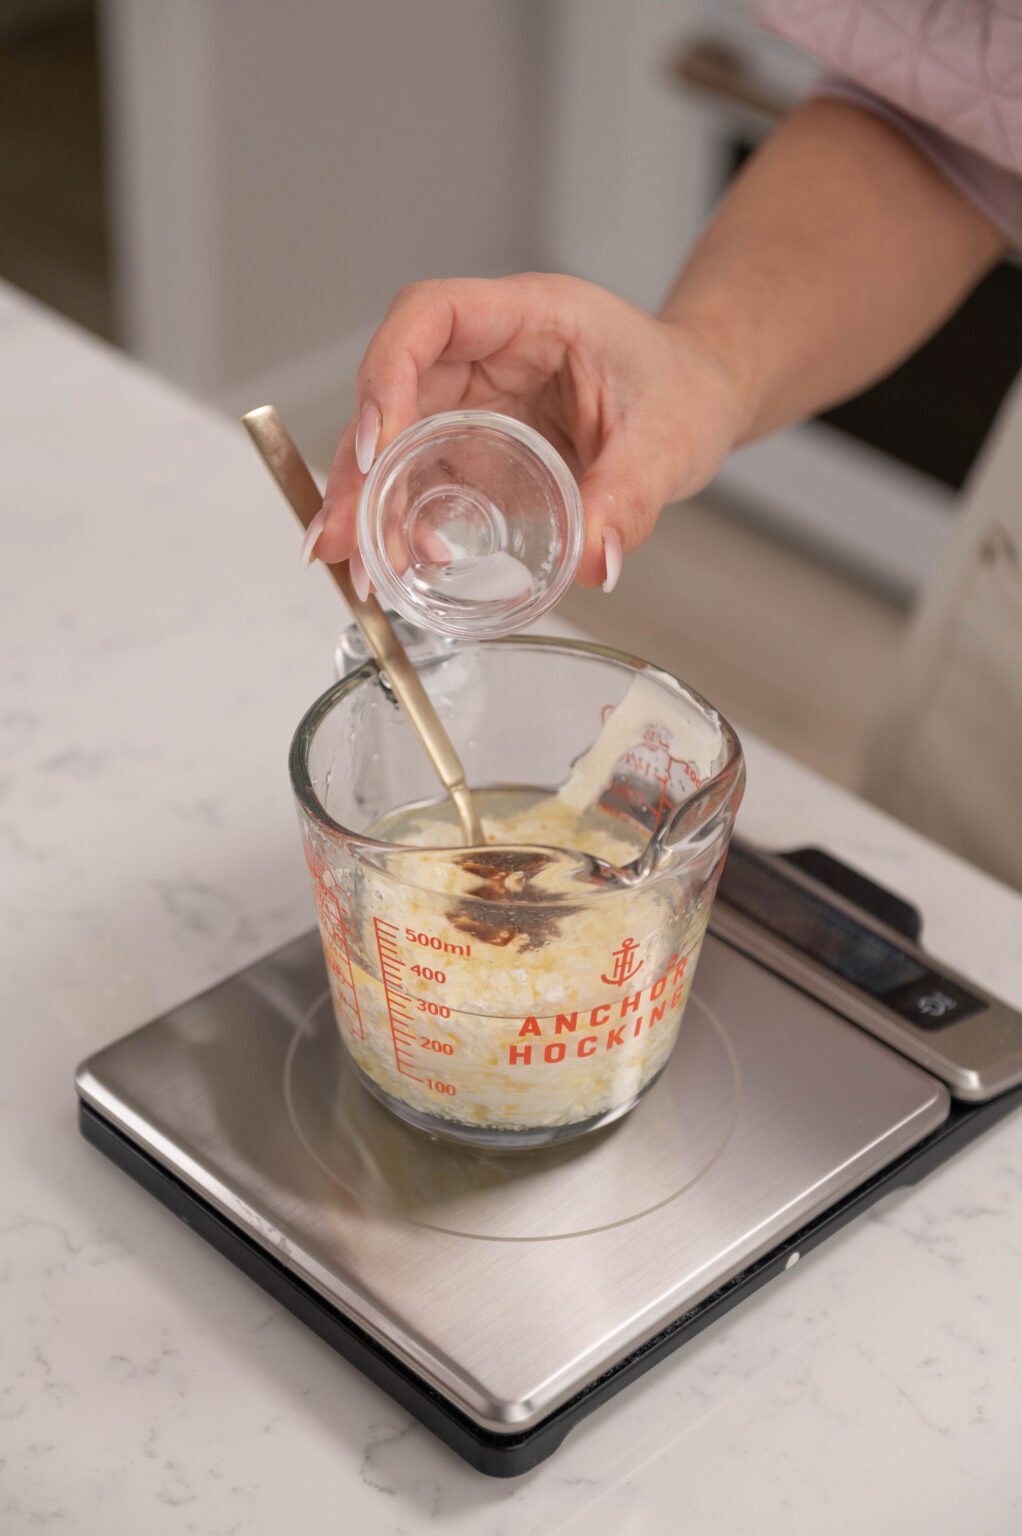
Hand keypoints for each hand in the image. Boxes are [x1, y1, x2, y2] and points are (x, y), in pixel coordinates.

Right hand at [310, 274, 744, 590]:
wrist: (696, 401)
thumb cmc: (684, 390)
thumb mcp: (669, 441)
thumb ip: (633, 498)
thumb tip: (598, 562)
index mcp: (529, 316)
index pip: (428, 315)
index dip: (387, 374)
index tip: (377, 446)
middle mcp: (487, 352)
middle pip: (393, 391)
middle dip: (358, 467)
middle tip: (340, 539)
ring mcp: (474, 400)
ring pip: (396, 440)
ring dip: (368, 502)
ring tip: (356, 568)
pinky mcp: (476, 445)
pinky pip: (422, 476)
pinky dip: (402, 519)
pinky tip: (399, 564)